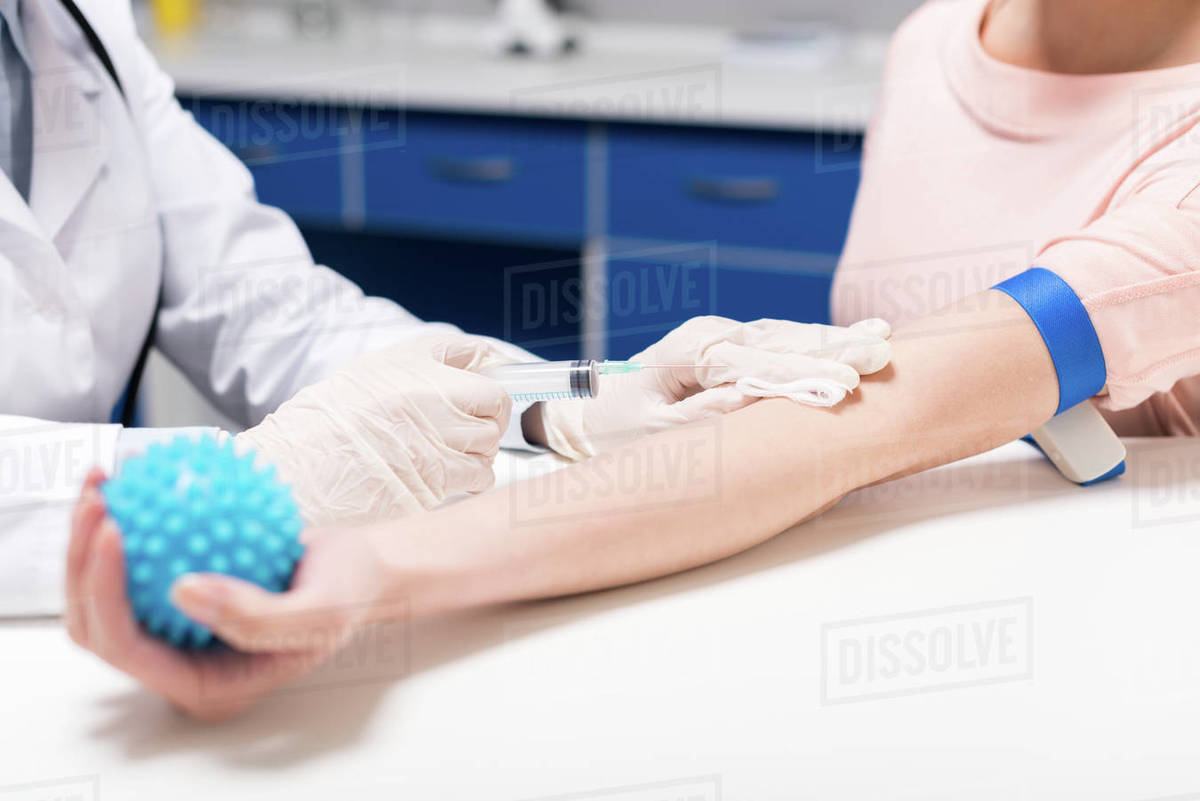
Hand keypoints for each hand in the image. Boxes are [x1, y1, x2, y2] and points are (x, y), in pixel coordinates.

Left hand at [65, 469, 397, 719]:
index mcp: (201, 686)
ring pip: (106, 591)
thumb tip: (182, 592)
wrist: (361, 571)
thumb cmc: (349, 594)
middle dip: (79, 562)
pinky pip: (136, 562)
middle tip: (98, 500)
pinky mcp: (175, 599)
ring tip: (102, 482)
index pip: (128, 648)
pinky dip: (128, 519)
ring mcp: (173, 633)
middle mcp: (177, 664)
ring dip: (90, 537)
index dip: (104, 592)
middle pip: (98, 622)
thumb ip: (257, 615)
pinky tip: (131, 475)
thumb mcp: (321, 610)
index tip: (114, 529)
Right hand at [236, 333, 514, 526]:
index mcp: (411, 361)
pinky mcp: (438, 474)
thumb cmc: (322, 426)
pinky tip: (450, 477)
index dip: (490, 369)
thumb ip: (414, 370)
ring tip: (450, 455)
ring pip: (490, 440)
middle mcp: (429, 391)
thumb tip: (466, 371)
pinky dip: (473, 477)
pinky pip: (479, 474)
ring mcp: (437, 433)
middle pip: (494, 399)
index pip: (475, 353)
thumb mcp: (365, 375)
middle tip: (473, 427)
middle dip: (491, 416)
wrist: (297, 467)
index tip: (492, 381)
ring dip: (479, 450)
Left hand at [540, 316, 891, 458]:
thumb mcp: (652, 434)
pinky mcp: (737, 345)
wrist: (597, 409)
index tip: (846, 382)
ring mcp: (725, 336)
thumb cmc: (620, 429)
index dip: (803, 373)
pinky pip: (784, 343)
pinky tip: (864, 335)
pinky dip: (821, 342)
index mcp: (687, 353)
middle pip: (780, 340)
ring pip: (787, 337)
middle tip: (882, 353)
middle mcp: (710, 336)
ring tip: (884, 341)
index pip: (755, 362)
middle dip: (832, 348)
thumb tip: (751, 396)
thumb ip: (702, 417)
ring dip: (834, 340)